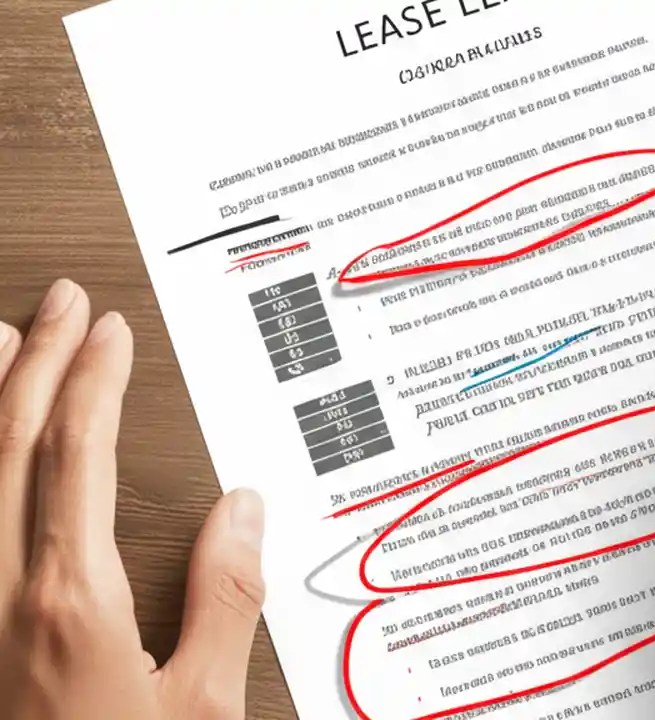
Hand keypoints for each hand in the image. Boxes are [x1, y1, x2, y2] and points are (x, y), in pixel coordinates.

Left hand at [0, 280, 266, 719]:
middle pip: (7, 443)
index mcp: (69, 597)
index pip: (72, 453)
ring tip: (0, 339)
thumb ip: (225, 599)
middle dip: (36, 360)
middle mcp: (1, 590)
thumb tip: (244, 509)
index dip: (91, 379)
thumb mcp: (201, 709)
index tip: (109, 330)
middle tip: (60, 304)